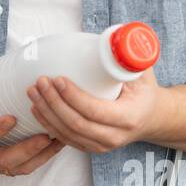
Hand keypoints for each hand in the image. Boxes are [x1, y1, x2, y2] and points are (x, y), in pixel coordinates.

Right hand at [0, 64, 64, 176]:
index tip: (12, 117)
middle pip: (5, 162)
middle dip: (28, 150)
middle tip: (46, 134)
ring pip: (18, 168)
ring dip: (41, 156)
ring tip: (60, 139)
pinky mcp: (0, 165)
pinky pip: (23, 166)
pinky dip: (41, 157)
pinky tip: (56, 141)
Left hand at [27, 68, 163, 153]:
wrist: (151, 117)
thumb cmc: (144, 91)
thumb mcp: (143, 73)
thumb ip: (130, 57)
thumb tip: (116, 37)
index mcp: (129, 117)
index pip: (95, 111)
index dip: (73, 96)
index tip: (58, 79)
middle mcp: (115, 136)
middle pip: (76, 124)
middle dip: (54, 102)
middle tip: (41, 82)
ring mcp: (102, 146)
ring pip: (67, 134)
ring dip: (46, 113)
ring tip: (33, 92)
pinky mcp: (90, 147)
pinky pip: (65, 139)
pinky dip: (48, 124)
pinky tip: (37, 108)